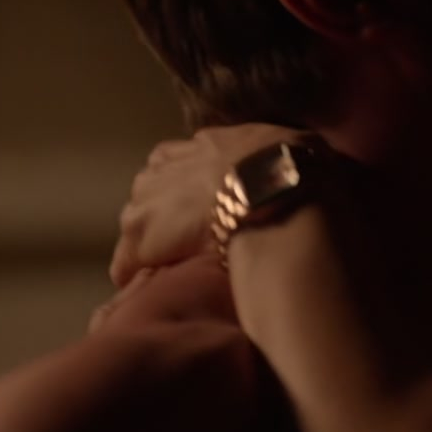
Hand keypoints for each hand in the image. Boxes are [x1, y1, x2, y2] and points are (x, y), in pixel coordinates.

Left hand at [109, 123, 305, 290]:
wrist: (276, 199)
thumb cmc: (296, 174)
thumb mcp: (299, 147)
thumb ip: (284, 156)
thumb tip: (306, 162)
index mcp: (207, 141)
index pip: (181, 159)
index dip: (191, 187)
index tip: (202, 208)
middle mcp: (170, 163)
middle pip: (152, 189)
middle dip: (164, 213)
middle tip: (188, 242)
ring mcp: (149, 198)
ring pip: (135, 224)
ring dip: (151, 244)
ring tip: (172, 269)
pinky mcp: (140, 236)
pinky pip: (125, 262)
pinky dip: (137, 275)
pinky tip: (151, 290)